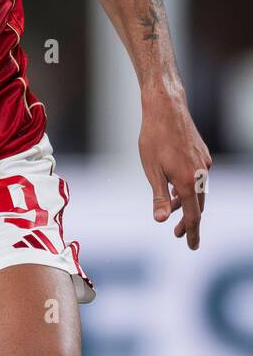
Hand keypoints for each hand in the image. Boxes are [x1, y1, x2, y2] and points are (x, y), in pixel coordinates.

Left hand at [138, 91, 210, 249]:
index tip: (192, 246)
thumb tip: (159, 220)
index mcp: (187, 182)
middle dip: (188, 220)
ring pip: (197, 190)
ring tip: (170, 209)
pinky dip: (187, 186)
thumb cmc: (153, 138)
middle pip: (197, 205)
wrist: (166, 109)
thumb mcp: (151, 170)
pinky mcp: (202, 154)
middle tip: (178, 234)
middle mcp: (200, 175)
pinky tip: (175, 186)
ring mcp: (203, 164)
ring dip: (185, 202)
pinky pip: (197, 177)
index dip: (192, 232)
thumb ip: (157, 196)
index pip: (193, 215)